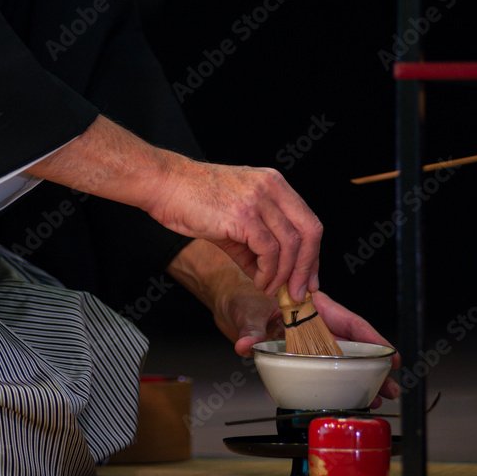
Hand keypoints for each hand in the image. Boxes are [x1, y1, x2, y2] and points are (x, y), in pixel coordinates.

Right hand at [147, 158, 321, 300]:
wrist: (164, 185)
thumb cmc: (193, 198)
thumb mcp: (233, 218)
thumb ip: (254, 246)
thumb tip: (268, 276)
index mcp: (274, 184)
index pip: (308, 221)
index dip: (312, 254)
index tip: (308, 278)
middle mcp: (271, 188)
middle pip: (309, 231)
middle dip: (306, 267)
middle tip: (299, 292)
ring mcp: (258, 200)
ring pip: (290, 244)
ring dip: (284, 275)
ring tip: (272, 289)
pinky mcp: (242, 215)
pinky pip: (268, 251)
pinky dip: (267, 273)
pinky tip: (259, 281)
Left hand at [168, 241, 398, 409]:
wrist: (227, 301)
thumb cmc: (241, 296)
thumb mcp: (246, 311)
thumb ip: (250, 329)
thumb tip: (246, 345)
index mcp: (310, 306)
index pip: (349, 321)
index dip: (373, 339)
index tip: (390, 356)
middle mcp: (313, 323)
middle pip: (351, 345)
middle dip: (372, 367)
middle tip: (389, 388)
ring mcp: (306, 339)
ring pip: (338, 360)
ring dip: (356, 379)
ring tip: (373, 399)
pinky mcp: (296, 353)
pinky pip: (317, 370)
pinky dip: (329, 384)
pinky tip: (341, 398)